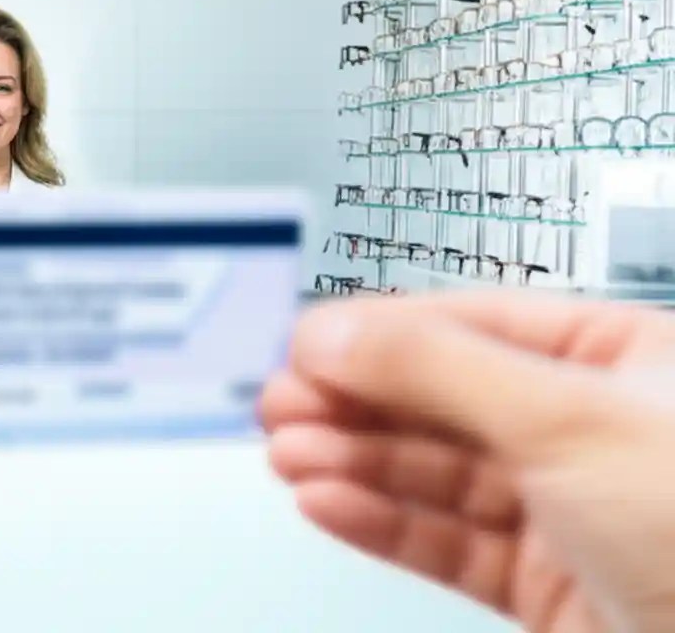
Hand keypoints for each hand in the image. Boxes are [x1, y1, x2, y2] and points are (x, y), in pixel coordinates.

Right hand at [262, 291, 674, 632]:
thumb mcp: (569, 422)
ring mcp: (570, 512)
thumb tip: (335, 329)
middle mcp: (596, 430)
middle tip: (283, 403)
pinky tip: (330, 502)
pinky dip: (382, 523)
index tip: (307, 344)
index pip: (477, 323)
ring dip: (356, 462)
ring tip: (289, 454)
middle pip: (446, 399)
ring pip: (438, 474)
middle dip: (358, 401)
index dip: (384, 332)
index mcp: (627, 360)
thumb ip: (439, 368)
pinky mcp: (548, 587)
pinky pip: (448, 542)